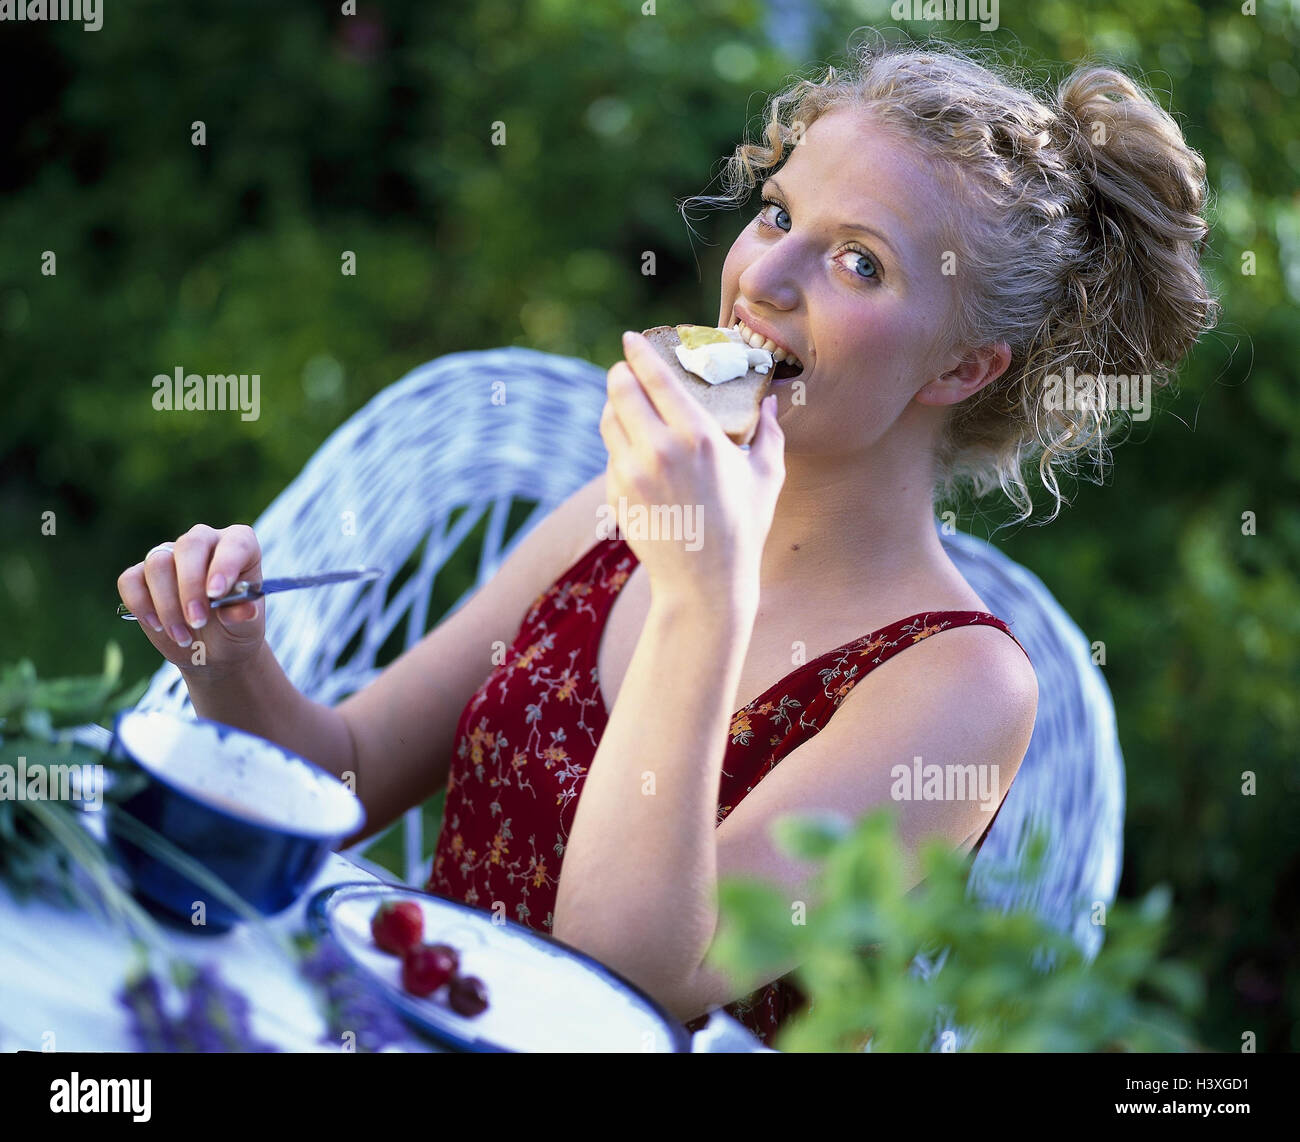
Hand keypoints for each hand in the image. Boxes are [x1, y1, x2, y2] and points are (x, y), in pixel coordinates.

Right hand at [116, 524, 265, 675]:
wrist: (213, 648)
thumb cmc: (236, 627)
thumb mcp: (247, 627)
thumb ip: (244, 616)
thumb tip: (242, 611)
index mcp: (239, 546)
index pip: (235, 542)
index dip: (224, 564)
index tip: (216, 594)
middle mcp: (205, 542)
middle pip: (189, 546)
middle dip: (190, 586)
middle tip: (197, 621)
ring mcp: (171, 555)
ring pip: (158, 564)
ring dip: (168, 605)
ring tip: (183, 636)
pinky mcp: (142, 574)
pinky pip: (130, 580)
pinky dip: (141, 605)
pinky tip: (159, 626)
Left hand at [599, 330, 785, 614]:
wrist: (704, 584)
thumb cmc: (742, 529)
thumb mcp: (766, 477)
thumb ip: (770, 432)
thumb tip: (770, 401)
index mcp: (698, 437)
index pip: (654, 377)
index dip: (638, 352)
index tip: (631, 339)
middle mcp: (659, 450)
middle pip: (620, 390)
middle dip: (620, 374)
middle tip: (626, 370)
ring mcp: (631, 474)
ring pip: (608, 420)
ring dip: (615, 406)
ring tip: (627, 405)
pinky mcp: (615, 495)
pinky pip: (610, 455)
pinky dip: (619, 445)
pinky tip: (634, 449)